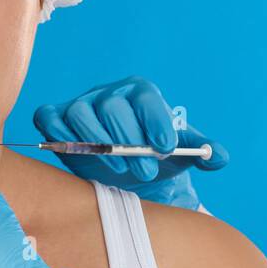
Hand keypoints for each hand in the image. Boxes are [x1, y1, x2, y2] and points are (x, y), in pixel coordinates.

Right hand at [32, 75, 228, 208]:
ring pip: (80, 113)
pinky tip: (79, 155)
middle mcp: (108, 94)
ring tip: (120, 170)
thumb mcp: (183, 154)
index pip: (145, 99)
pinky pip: (48, 118)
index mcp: (140, 93)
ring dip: (99, 144)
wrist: (126, 174)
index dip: (155, 122)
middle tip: (146, 169)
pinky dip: (58, 134)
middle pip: (111, 106)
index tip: (167, 149)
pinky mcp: (55, 119)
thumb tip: (218, 156)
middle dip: (129, 140)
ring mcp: (80, 105)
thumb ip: (203, 152)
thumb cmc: (154, 157)